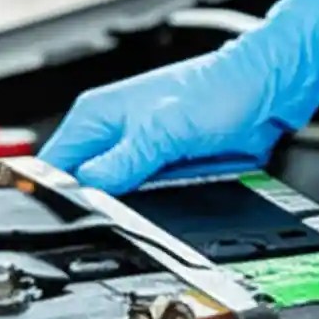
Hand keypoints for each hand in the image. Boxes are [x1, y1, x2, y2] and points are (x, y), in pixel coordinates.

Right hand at [37, 0, 318, 195]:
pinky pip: (141, 202)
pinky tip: (153, 220)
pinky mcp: (160, 171)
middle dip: (89, 209)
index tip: (63, 220)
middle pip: (81, 186)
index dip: (53, 194)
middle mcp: (112, 135)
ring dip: (119, 214)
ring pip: (111, 198)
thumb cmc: (219, 91)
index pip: (54, 164)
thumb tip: (89, 189)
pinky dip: (145, 214)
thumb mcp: (165, 130)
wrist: (265, 94)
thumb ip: (124, 162)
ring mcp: (136, 155)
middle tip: (105, 228)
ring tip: (133, 223)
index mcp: (97, 116)